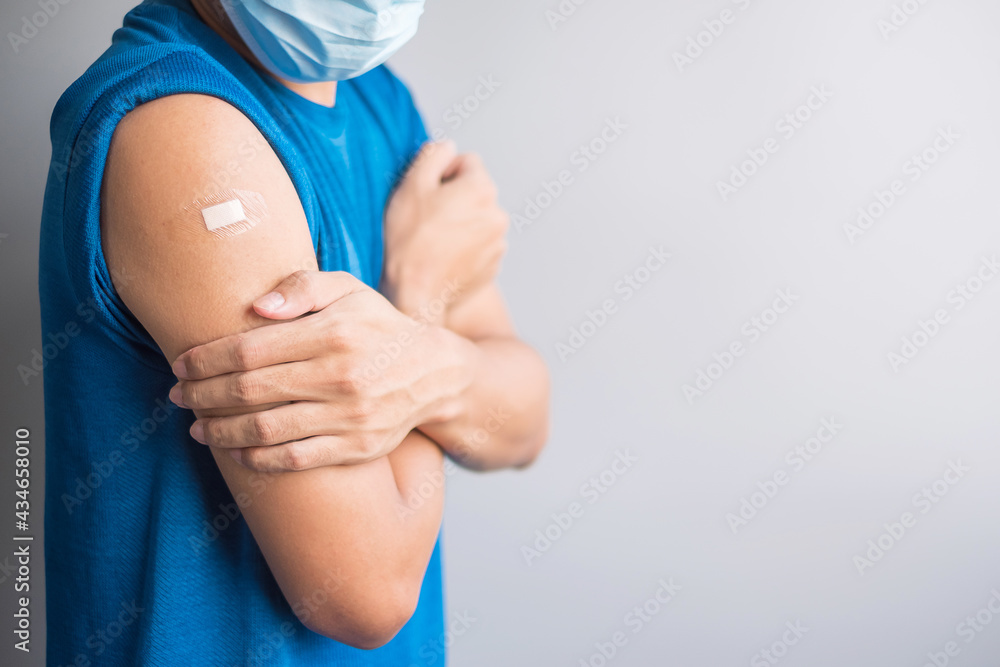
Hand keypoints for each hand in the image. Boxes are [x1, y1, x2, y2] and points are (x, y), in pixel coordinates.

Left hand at [169, 270, 474, 471]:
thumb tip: (256, 307)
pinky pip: (296, 459)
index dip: (206, 359)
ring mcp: (350, 416)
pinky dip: (258, 459)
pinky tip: (237, 452)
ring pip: (266, 430)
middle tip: (178, 396)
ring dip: (220, 431)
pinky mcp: (357, 446)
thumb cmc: (378, 326)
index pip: (249, 349)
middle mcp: (341, 376)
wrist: (434, 373)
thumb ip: (302, 288)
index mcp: (333, 333)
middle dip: (202, 395)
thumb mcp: (348, 290)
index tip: (181, 364)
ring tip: (197, 427)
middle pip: (250, 391)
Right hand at [381, 140, 508, 324]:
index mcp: (482, 188)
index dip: (442, 174)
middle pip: (474, 191)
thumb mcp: (411, 185)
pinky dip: (465, 246)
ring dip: (460, 222)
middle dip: (454, 198)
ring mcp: (498, 242)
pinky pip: (479, 244)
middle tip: (427, 218)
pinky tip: (443, 257)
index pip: (466, 162)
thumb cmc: (409, 240)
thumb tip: (449, 147)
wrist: (416, 295)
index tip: (426, 194)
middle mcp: (498, 213)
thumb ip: (433, 155)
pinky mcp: (493, 265)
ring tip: (434, 241)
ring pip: (477, 218)